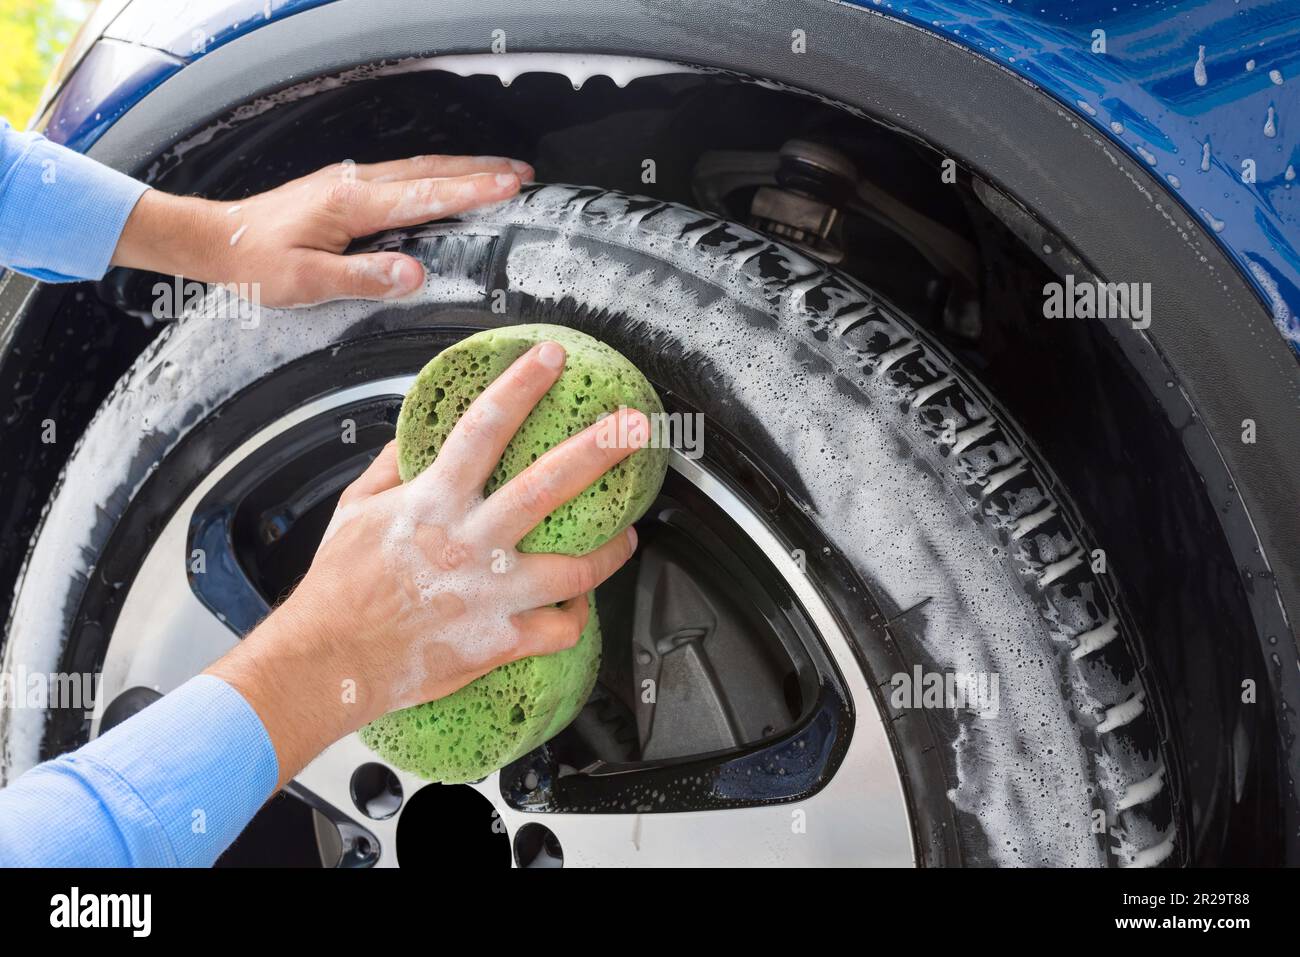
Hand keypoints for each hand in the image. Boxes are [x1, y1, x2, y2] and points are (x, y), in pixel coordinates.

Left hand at [111, 154, 533, 306]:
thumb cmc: (254, 263)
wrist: (214, 239)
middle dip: (479, 170)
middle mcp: (355, 184)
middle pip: (429, 171)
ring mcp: (349, 183)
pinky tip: (446, 181)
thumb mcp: (306, 283)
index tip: (509, 185)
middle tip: (521, 173)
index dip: (471, 191)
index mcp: (351, 204)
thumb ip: (363, 277)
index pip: (425, 195)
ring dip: (461, 169)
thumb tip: (414, 274)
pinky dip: (435, 176)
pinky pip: (401, 177)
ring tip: (498, 172)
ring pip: (417, 169)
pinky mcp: (343, 190)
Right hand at [205, 341, 647, 785]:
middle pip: (546, 487)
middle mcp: (469, 543)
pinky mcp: (500, 641)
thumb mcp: (356, 510)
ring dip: (612, 549)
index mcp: (434, 503)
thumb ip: (392, 468)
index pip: (483, 427)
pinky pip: (560, 627)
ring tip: (631, 535)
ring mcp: (490, 595)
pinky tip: (578, 603)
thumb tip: (417, 437)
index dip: (520, 386)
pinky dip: (576, 614)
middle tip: (635, 427)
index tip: (551, 357)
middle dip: (597, 451)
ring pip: (575, 568)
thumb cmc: (338, 588)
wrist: (329, 661)